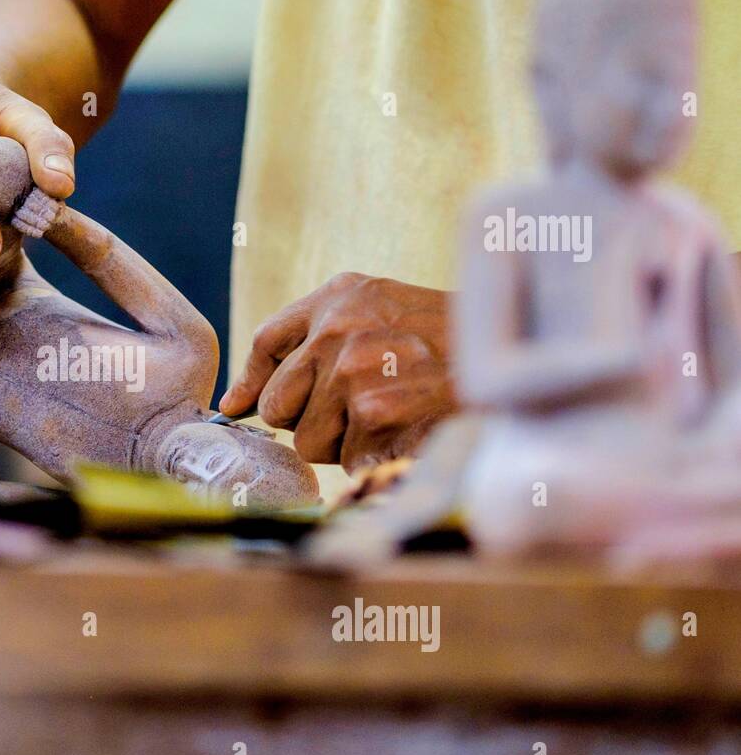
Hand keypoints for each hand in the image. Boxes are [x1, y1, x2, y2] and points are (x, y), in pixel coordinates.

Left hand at [219, 272, 455, 470]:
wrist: (518, 360)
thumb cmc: (450, 345)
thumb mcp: (384, 311)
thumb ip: (316, 340)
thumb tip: (237, 402)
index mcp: (341, 296)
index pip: (268, 340)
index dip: (252, 381)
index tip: (239, 406)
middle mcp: (340, 328)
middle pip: (277, 402)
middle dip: (305, 418)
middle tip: (355, 410)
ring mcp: (354, 370)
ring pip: (306, 439)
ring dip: (342, 442)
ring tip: (389, 415)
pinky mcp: (373, 412)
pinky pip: (345, 458)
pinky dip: (373, 457)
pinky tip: (406, 431)